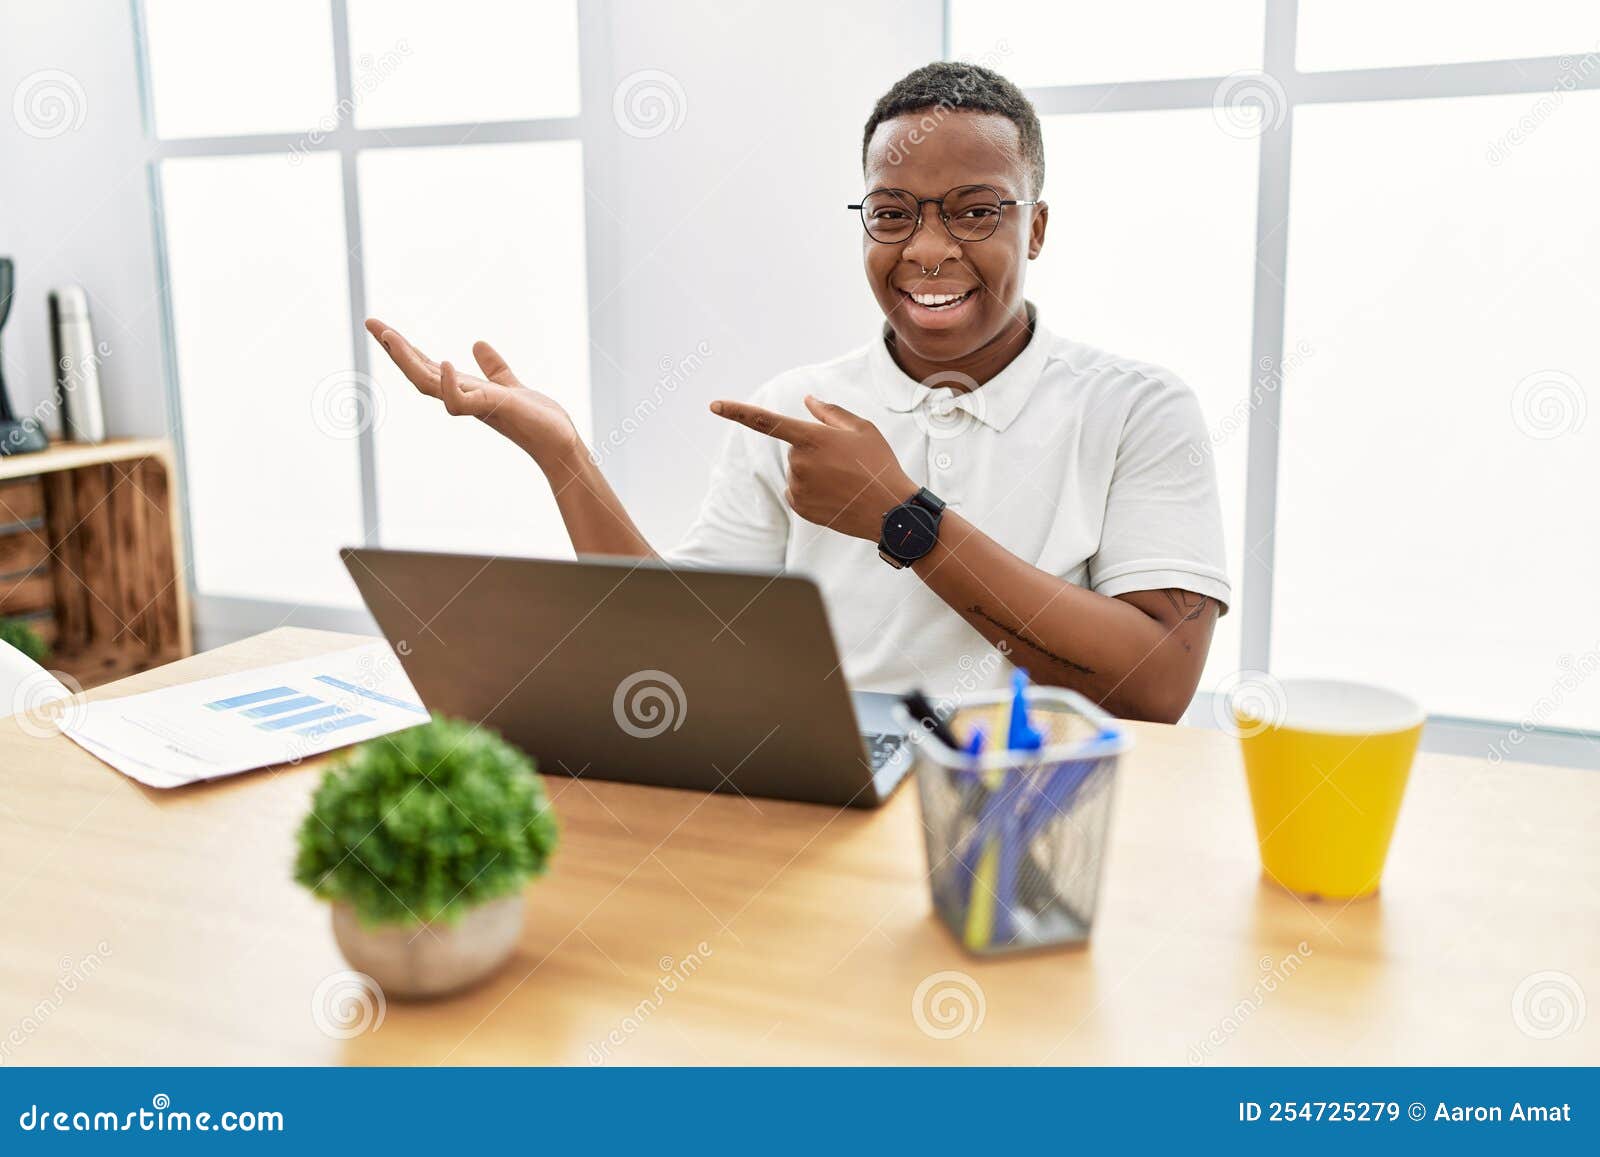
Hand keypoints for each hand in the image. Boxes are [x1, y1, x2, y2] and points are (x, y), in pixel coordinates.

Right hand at [365, 318, 580, 466]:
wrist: (558, 440)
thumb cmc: (535, 418)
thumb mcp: (508, 383)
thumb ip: (493, 367)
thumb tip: (477, 343)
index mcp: (464, 388)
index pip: (425, 365)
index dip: (403, 348)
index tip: (380, 327)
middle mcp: (463, 397)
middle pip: (418, 372)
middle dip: (394, 349)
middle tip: (371, 323)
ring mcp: (474, 404)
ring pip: (430, 385)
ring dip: (409, 361)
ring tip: (392, 337)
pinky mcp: (492, 409)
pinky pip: (462, 402)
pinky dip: (451, 384)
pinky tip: (445, 363)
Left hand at [711, 395, 916, 539]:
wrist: (889, 511)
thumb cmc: (878, 465)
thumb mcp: (861, 429)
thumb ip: (830, 412)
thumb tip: (807, 401)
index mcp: (811, 437)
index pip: (765, 421)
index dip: (737, 411)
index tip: (713, 405)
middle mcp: (798, 462)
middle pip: (795, 448)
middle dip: (814, 450)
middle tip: (846, 461)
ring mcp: (797, 487)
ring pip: (797, 470)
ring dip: (815, 472)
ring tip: (845, 480)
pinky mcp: (799, 507)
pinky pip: (798, 491)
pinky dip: (813, 490)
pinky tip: (836, 495)